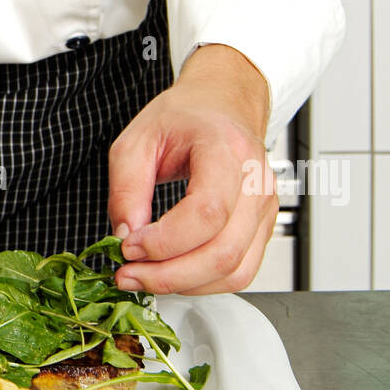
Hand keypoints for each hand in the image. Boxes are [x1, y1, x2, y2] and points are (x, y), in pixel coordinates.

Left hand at [107, 44, 277, 294]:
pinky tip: (173, 274)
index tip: (130, 247)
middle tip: (130, 274)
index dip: (165, 241)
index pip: (207, 211)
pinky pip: (240, 271)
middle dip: (170, 275)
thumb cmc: (185, 117)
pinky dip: (204, 283)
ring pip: (235, 270)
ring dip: (185, 284)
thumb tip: (125, 236)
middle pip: (223, 251)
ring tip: (146, 277)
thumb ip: (126, 188)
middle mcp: (255, 181)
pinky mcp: (263, 227)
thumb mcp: (137, 139)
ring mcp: (265, 207)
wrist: (221, 104)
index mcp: (226, 148)